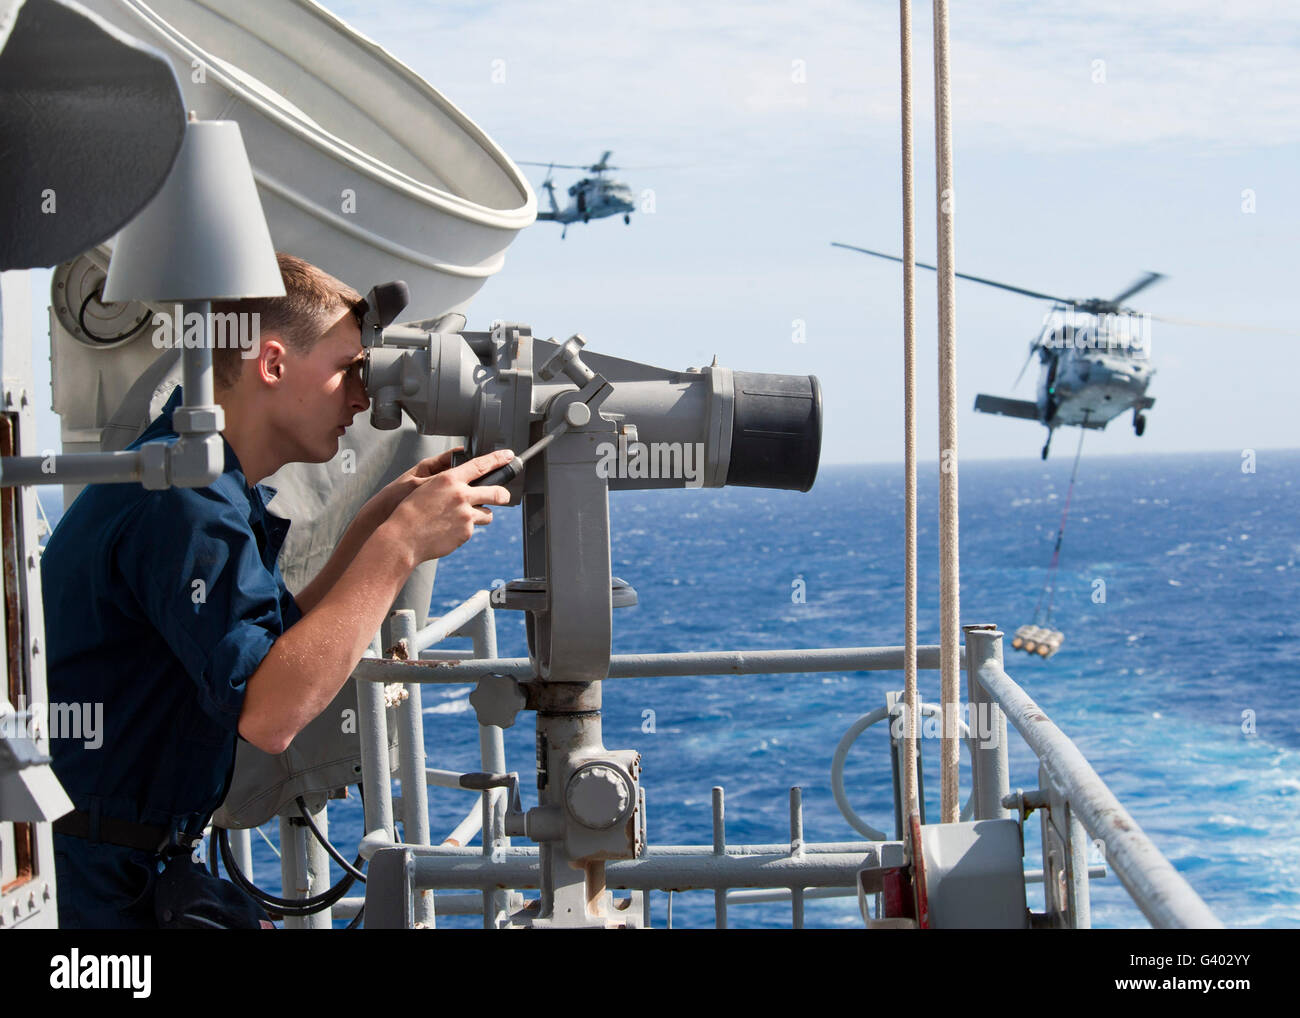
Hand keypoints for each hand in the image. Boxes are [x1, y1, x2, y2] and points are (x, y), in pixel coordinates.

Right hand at [383, 448, 513, 562]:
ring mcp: (465, 515)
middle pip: (496, 492)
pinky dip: (463, 529)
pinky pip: (472, 529)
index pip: (480, 465)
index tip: (509, 456)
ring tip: (461, 518)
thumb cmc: (410, 511)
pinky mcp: (466, 533)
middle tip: (504, 496)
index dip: (497, 459)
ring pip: (487, 514)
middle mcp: (461, 495)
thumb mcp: (425, 486)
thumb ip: (448, 483)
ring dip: (480, 515)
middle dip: (503, 494)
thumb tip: (464, 484)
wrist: (403, 538)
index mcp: (449, 479)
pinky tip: (447, 530)